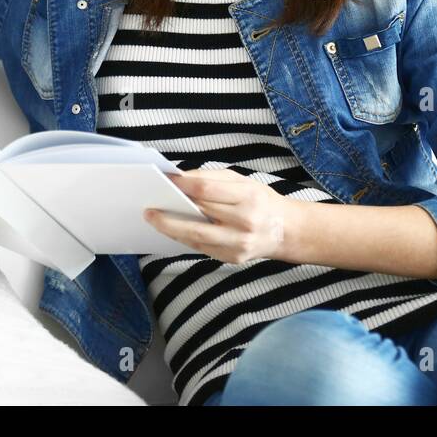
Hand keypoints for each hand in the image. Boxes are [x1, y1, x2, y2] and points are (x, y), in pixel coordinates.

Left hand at [144, 167, 298, 263]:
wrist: (285, 231)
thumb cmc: (262, 201)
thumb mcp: (244, 182)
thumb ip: (215, 178)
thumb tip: (183, 179)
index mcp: (248, 197)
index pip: (207, 189)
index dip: (184, 184)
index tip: (166, 180)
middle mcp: (244, 222)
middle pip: (198, 215)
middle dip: (171, 210)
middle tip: (150, 205)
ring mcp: (238, 244)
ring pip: (195, 236)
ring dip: (170, 228)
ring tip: (154, 219)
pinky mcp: (232, 258)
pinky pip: (201, 248)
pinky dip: (184, 238)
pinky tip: (172, 230)